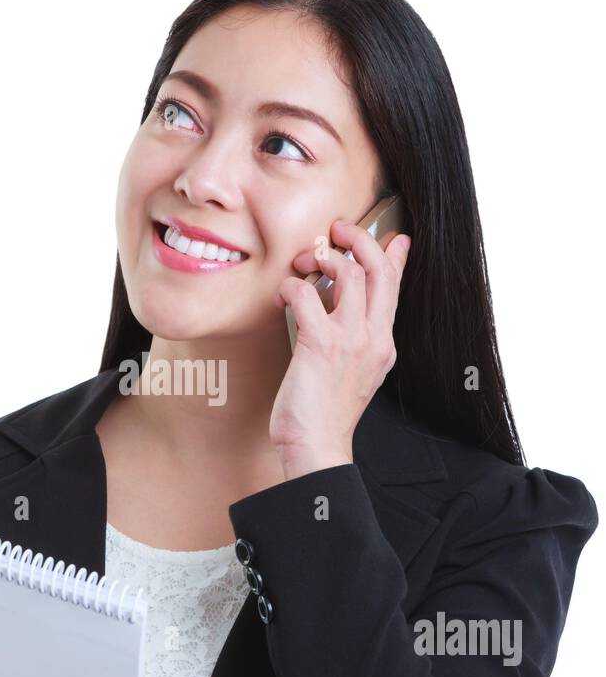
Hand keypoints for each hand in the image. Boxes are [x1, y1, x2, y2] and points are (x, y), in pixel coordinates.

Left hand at [271, 219, 410, 477]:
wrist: (317, 446)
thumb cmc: (326, 413)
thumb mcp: (355, 372)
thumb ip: (360, 339)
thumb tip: (356, 311)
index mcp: (383, 343)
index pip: (395, 286)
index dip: (394, 254)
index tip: (393, 237)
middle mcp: (374, 337)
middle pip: (379, 269)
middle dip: (359, 239)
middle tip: (336, 229)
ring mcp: (350, 340)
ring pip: (348, 272)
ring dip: (322, 258)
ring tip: (304, 264)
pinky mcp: (321, 344)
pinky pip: (308, 294)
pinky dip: (292, 286)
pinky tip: (282, 296)